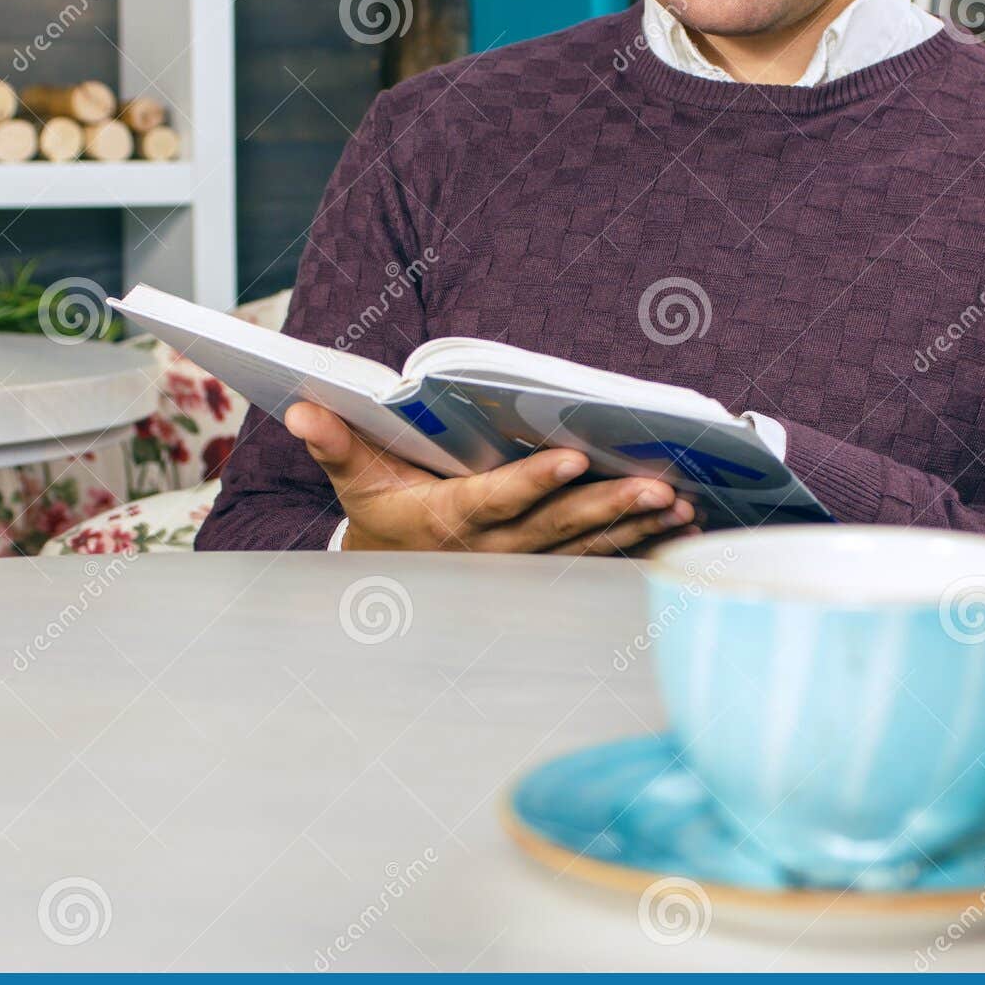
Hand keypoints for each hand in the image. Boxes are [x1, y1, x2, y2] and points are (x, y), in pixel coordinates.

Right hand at [284, 402, 696, 553]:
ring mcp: (528, 564)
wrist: (397, 575)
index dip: (535, 483)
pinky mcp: (552, 566)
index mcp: (450, 520)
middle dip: (610, 508)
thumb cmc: (382, 515)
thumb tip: (301, 409)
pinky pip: (603, 559)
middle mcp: (496, 549)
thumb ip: (335, 443)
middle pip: (559, 527)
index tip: (574, 459)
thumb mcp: (353, 481)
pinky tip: (683, 531)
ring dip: (636, 527)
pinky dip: (642, 546)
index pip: (498, 501)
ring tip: (684, 506)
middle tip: (660, 488)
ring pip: (589, 545)